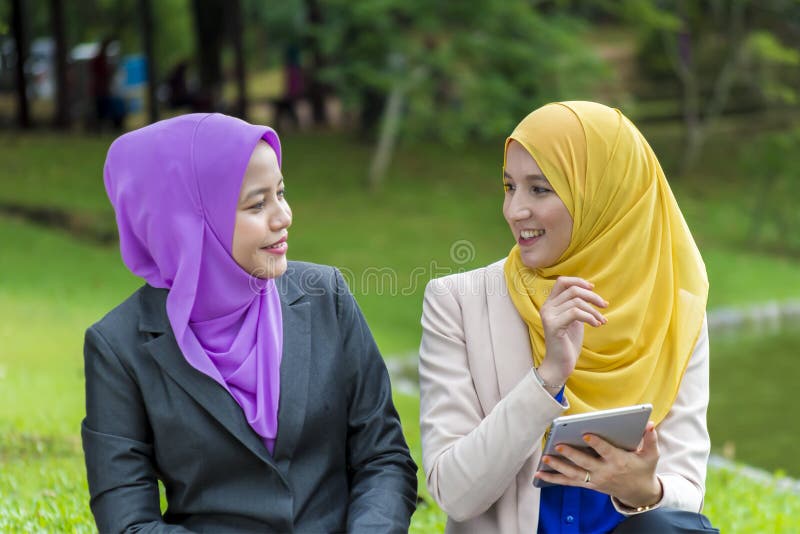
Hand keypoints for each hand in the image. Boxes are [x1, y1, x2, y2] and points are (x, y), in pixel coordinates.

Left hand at [534, 422, 662, 508]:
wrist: (639, 493)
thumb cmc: (643, 469)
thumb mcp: (651, 455)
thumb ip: (650, 439)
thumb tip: (650, 424)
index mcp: (619, 461)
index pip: (606, 451)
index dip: (596, 443)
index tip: (586, 434)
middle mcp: (604, 472)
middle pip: (585, 463)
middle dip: (571, 454)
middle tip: (558, 445)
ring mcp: (594, 480)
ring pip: (573, 474)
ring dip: (558, 467)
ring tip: (545, 458)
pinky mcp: (588, 484)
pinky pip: (568, 482)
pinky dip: (553, 479)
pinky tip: (539, 474)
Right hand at [537, 277, 606, 385]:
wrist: (560, 364)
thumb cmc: (568, 342)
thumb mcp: (574, 319)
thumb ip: (576, 305)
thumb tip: (590, 292)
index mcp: (550, 304)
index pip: (561, 282)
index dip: (578, 281)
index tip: (593, 288)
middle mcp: (547, 307)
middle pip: (572, 290)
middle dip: (592, 296)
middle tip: (604, 306)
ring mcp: (549, 316)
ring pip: (576, 302)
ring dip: (593, 310)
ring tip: (601, 321)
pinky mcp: (553, 326)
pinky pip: (575, 313)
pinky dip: (590, 317)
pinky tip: (596, 325)